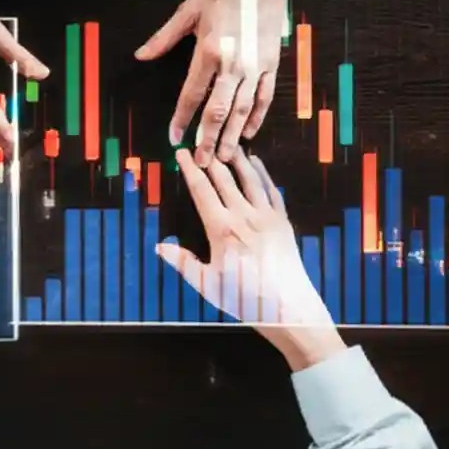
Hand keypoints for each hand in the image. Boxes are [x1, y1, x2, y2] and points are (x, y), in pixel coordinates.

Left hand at [135, 0, 297, 165]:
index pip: (192, 94)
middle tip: (203, 161)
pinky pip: (264, 98)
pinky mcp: (271, 64)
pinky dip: (257, 118)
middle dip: (209, 139)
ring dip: (233, 136)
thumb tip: (141, 55)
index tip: (174, 137)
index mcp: (209, 51)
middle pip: (219, 111)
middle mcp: (233, 64)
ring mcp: (255, 66)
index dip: (182, 118)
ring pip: (243, 110)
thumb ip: (163, 38)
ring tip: (225, 157)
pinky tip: (249, 133)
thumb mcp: (188, 11)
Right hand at [157, 148, 345, 371]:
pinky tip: (257, 163)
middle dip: (210, 157)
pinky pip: (271, 190)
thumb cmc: (243, 299)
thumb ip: (183, 262)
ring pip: (249, 178)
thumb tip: (159, 246)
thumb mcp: (207, 284)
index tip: (182, 154)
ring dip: (237, 159)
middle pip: (224, 178)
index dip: (190, 169)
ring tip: (229, 143)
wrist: (288, 307)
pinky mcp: (282, 221)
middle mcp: (244, 215)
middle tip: (201, 141)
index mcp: (221, 229)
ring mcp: (266, 216)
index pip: (201, 190)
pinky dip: (263, 173)